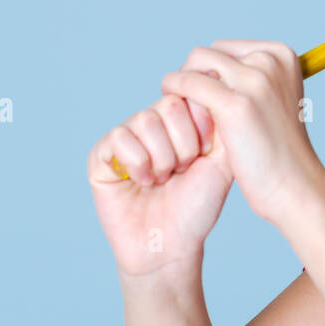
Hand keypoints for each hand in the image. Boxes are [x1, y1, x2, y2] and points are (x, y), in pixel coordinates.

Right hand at [87, 89, 232, 278]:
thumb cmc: (198, 205)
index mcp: (180, 121)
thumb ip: (222, 122)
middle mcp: (152, 124)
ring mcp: (125, 137)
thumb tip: (215, 81)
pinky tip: (142, 183)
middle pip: (169, 105)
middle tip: (182, 171)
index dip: (201, 126)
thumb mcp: (222, 160)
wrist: (173, 244)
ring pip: (145, 120)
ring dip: (162, 158)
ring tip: (163, 179)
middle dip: (184, 145)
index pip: (190, 94)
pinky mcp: (101, 155)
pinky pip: (120, 138)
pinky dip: (138, 164)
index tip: (204, 154)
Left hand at [159, 40, 324, 226]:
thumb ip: (249, 78)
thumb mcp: (273, 101)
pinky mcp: (235, 103)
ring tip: (182, 110)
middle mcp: (270, 61)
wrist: (293, 185)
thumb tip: (209, 64)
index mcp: (282, 56)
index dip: (209, 73)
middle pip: (209, 53)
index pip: (226, 49)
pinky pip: (188, 83)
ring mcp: (254, 80)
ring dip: (182, 83)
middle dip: (194, 76)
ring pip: (195, 63)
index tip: (205, 98)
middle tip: (190, 107)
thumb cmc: (279, 149)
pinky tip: (172, 111)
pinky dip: (174, 92)